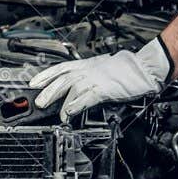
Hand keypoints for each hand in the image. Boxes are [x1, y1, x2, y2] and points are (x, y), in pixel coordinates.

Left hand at [28, 39, 170, 119]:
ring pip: (72, 88)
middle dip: (48, 91)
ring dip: (63, 102)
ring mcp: (96, 78)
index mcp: (86, 64)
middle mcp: (88, 70)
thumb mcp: (102, 70)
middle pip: (62, 79)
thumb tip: (77, 89)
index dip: (45, 75)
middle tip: (38, 102)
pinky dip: (77, 104)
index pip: (60, 68)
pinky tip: (71, 111)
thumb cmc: (126, 69)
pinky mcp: (105, 88)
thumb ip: (88, 78)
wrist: (144, 67)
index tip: (33, 82)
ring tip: (59, 114)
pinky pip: (87, 97)